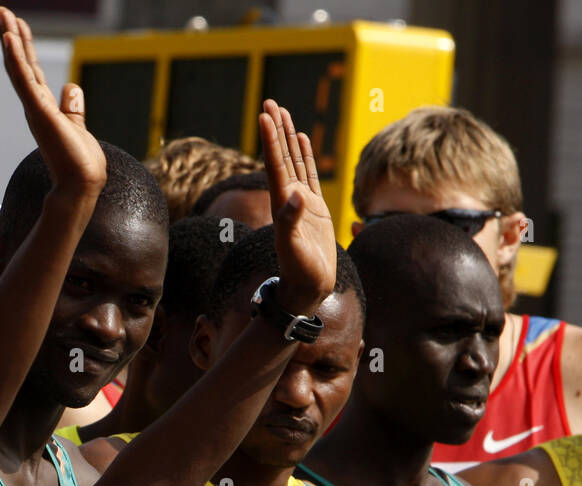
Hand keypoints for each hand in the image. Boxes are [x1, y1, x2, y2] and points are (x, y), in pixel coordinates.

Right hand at [0, 7, 106, 197]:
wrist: (82, 185)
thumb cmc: (81, 163)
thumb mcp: (78, 127)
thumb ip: (72, 108)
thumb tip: (71, 86)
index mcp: (43, 108)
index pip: (31, 71)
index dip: (25, 47)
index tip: (19, 25)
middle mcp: (35, 106)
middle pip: (20, 64)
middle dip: (12, 36)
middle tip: (2, 10)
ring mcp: (35, 108)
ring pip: (18, 67)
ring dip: (10, 40)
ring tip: (2, 14)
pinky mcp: (39, 112)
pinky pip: (24, 80)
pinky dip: (15, 58)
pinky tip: (9, 38)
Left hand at [258, 100, 335, 312]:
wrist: (309, 288)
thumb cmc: (299, 272)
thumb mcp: (293, 248)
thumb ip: (291, 222)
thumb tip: (296, 196)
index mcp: (282, 203)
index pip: (275, 165)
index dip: (270, 140)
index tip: (265, 115)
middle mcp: (289, 198)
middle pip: (281, 156)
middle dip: (275, 129)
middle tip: (270, 102)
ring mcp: (302, 202)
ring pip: (295, 161)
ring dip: (288, 137)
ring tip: (283, 112)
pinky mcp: (316, 209)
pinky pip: (310, 175)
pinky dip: (306, 156)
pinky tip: (303, 140)